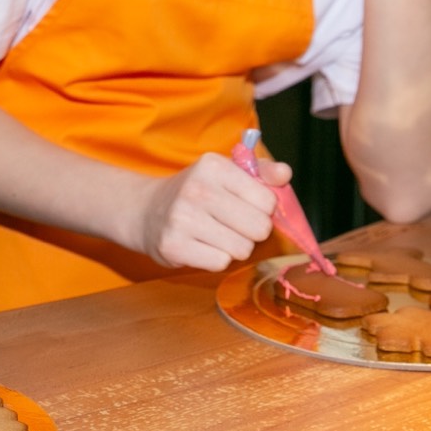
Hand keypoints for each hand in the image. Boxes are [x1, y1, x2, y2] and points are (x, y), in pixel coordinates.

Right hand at [132, 152, 282, 270]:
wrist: (146, 211)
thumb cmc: (196, 193)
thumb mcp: (225, 173)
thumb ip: (261, 172)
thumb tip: (285, 174)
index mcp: (213, 166)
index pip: (267, 201)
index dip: (262, 209)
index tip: (245, 206)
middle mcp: (196, 189)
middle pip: (259, 228)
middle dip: (251, 232)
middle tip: (232, 224)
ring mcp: (182, 219)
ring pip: (242, 249)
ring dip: (234, 247)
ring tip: (215, 234)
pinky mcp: (173, 246)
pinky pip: (220, 263)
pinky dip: (216, 259)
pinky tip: (201, 246)